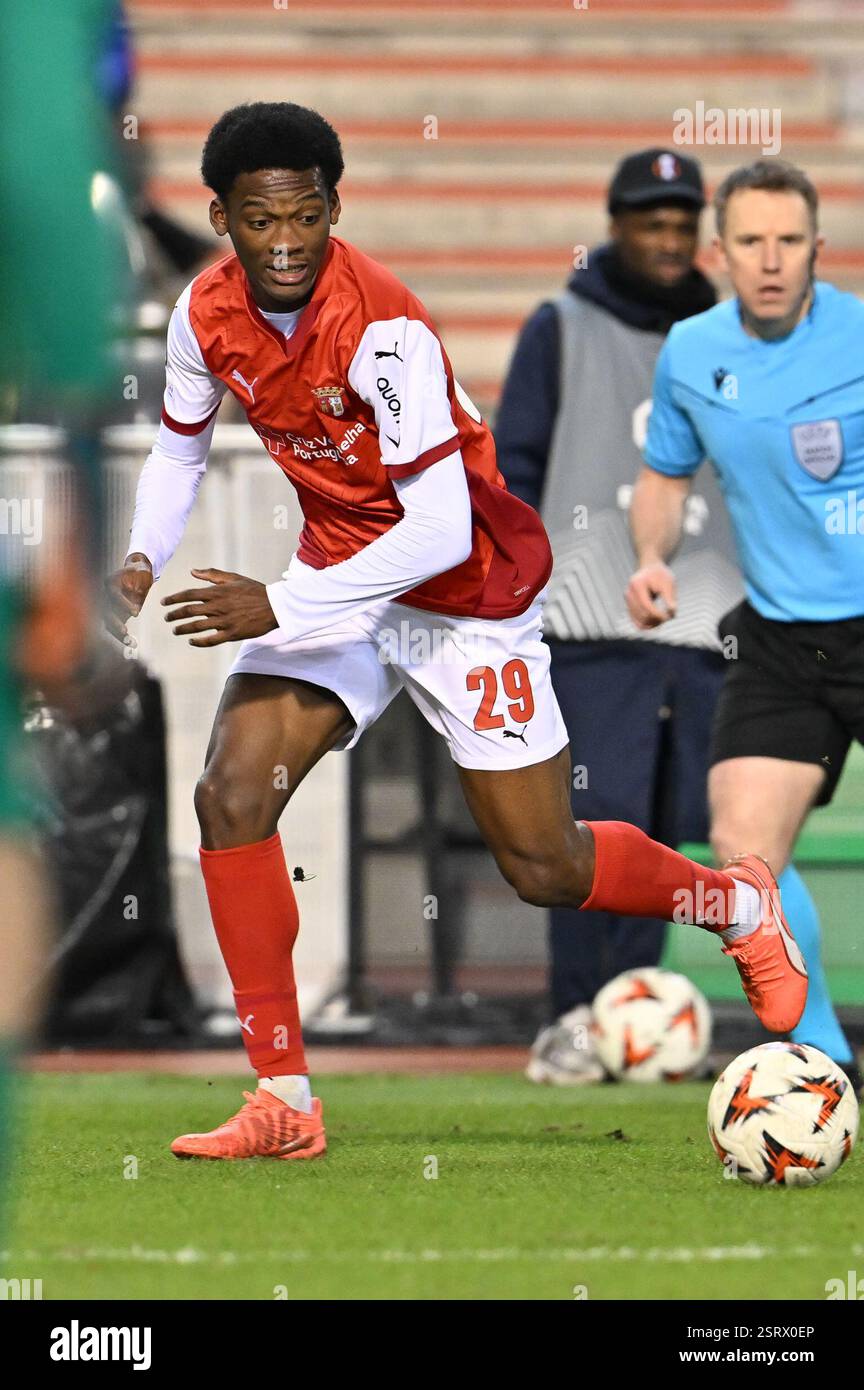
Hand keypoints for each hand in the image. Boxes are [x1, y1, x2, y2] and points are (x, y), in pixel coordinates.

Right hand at [104, 554, 153, 643]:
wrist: (135, 578)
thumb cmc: (137, 573)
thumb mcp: (139, 568)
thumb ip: (139, 569)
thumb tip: (140, 568)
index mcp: (110, 582)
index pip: (113, 594)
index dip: (123, 603)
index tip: (136, 612)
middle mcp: (105, 594)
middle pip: (105, 610)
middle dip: (114, 622)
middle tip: (124, 632)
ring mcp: (107, 606)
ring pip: (108, 622)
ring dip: (117, 634)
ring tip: (129, 642)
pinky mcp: (113, 615)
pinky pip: (114, 627)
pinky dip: (121, 637)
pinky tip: (131, 644)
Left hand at [161, 568, 278, 645]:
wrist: (275, 606)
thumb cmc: (254, 590)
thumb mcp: (234, 578)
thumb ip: (212, 575)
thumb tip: (192, 571)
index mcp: (217, 592)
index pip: (188, 595)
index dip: (173, 599)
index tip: (164, 603)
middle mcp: (218, 606)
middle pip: (188, 611)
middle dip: (174, 615)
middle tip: (167, 618)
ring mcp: (224, 621)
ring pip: (196, 626)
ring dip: (182, 629)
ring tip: (175, 630)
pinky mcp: (232, 634)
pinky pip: (211, 640)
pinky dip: (199, 641)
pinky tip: (192, 641)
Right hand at [625, 561, 677, 629]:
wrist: (650, 569)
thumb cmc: (661, 575)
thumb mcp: (668, 583)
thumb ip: (670, 597)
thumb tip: (672, 614)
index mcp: (637, 585)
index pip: (647, 606)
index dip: (658, 614)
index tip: (670, 617)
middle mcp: (629, 593)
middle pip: (642, 615)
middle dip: (657, 619)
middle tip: (670, 617)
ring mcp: (627, 601)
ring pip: (639, 621)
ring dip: (653, 624)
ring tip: (664, 620)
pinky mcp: (629, 607)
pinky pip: (636, 621)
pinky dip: (646, 625)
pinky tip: (657, 623)